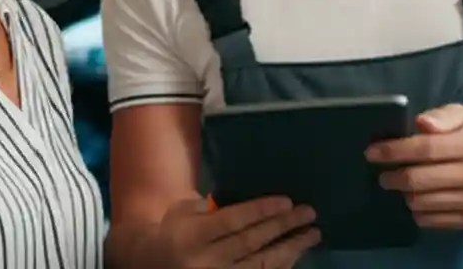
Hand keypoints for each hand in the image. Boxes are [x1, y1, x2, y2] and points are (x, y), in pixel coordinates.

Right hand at [155, 195, 320, 267]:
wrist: (150, 267)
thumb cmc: (171, 233)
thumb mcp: (183, 212)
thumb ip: (212, 208)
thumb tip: (252, 203)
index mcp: (193, 236)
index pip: (235, 221)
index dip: (262, 210)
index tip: (288, 201)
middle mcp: (206, 261)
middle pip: (253, 242)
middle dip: (284, 226)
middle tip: (309, 213)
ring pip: (262, 265)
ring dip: (291, 249)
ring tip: (312, 235)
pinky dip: (280, 268)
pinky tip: (296, 256)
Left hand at [365, 104, 462, 229]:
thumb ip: (441, 116)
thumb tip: (421, 123)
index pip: (425, 149)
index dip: (393, 151)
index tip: (371, 153)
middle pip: (419, 180)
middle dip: (392, 177)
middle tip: (382, 174)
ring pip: (421, 203)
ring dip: (403, 194)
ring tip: (399, 184)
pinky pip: (430, 220)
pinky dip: (416, 210)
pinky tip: (416, 197)